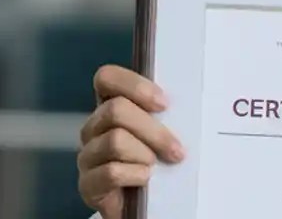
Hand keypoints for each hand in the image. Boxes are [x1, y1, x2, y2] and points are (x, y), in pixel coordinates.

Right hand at [77, 65, 184, 218]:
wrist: (152, 204)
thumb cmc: (161, 163)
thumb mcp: (165, 132)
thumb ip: (168, 115)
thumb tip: (193, 102)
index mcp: (111, 107)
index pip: (107, 79)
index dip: (134, 85)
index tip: (164, 104)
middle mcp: (94, 128)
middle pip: (116, 110)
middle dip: (154, 131)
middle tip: (177, 150)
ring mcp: (88, 156)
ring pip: (115, 140)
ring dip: (145, 154)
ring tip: (156, 166)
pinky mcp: (88, 185)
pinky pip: (111, 172)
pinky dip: (136, 175)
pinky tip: (145, 180)